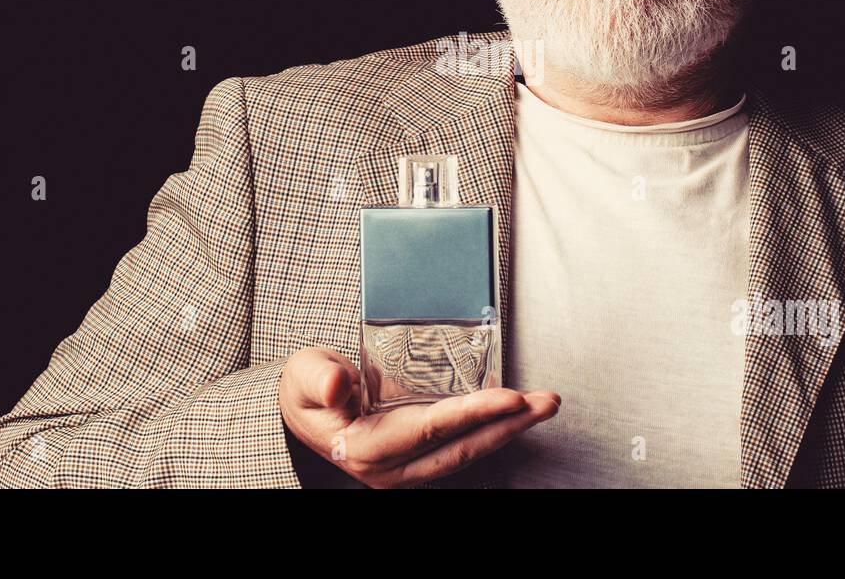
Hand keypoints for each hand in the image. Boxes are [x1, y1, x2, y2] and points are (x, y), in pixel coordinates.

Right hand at [278, 346, 559, 487]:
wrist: (297, 414)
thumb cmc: (305, 391)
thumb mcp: (305, 376)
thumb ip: (320, 379)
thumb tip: (339, 384)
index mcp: (368, 447)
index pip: (434, 428)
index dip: (475, 413)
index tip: (512, 398)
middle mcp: (392, 467)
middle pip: (463, 447)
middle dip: (510, 425)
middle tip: (547, 403)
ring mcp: (406, 468)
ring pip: (467, 451)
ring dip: (508, 429)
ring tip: (542, 406)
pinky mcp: (416, 460)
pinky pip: (460, 447)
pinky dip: (490, 430)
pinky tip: (512, 416)